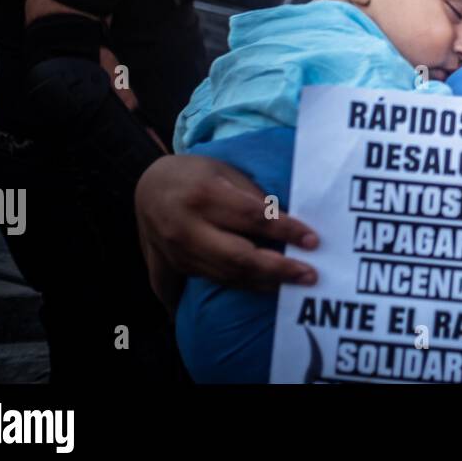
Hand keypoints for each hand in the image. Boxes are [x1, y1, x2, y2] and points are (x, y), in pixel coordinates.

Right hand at [134, 154, 318, 311]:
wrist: (148, 188)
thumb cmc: (196, 174)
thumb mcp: (226, 172)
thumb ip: (254, 197)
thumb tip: (290, 223)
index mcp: (203, 195)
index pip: (253, 217)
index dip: (285, 230)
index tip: (313, 240)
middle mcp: (187, 228)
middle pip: (239, 256)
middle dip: (278, 268)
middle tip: (310, 274)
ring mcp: (179, 252)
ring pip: (228, 275)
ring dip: (265, 282)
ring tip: (295, 284)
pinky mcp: (177, 268)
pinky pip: (216, 281)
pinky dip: (245, 286)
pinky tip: (268, 288)